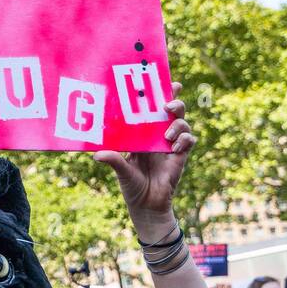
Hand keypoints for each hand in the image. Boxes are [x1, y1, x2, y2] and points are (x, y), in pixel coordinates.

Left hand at [94, 83, 194, 231]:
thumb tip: (96, 155)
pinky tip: (175, 147)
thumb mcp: (121, 171)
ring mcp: (171, 145)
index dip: (159, 94)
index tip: (163, 81)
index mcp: (143, 134)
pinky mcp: (181, 157)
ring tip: (167, 135)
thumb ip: (114, 160)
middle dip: (174, 101)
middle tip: (166, 105)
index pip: (152, 109)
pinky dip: (185, 139)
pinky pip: (190, 140)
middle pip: (172, 111)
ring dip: (177, 124)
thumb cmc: (132, 187)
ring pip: (182, 123)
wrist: (147, 207)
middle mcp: (158, 136)